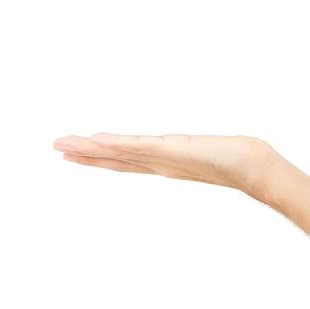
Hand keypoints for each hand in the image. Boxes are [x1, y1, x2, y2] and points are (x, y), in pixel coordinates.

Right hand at [52, 132, 280, 201]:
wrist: (252, 167)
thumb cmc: (237, 159)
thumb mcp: (211, 154)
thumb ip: (200, 152)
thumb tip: (199, 148)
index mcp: (166, 162)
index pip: (126, 159)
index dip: (100, 157)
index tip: (75, 153)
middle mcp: (160, 162)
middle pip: (116, 158)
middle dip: (86, 154)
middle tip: (57, 148)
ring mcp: (164, 159)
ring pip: (120, 153)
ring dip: (92, 149)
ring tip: (65, 146)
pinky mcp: (172, 152)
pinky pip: (137, 148)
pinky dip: (116, 145)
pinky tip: (98, 141)